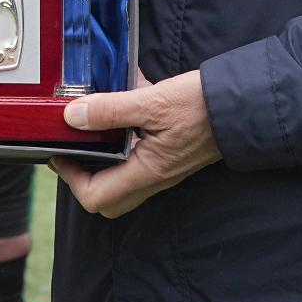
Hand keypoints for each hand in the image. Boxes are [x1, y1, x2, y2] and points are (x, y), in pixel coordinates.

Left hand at [50, 69, 222, 218]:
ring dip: (100, 164)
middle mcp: (154, 178)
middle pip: (107, 200)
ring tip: (88, 133)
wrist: (242, 105)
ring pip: (121, 184)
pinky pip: (136, 164)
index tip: (60, 153)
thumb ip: (111, 110)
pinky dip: (120, 148)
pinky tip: (117, 119)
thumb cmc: (201, 105)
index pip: (96, 198)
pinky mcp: (168, 157)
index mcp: (147, 171)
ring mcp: (162, 170)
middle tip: (71, 148)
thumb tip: (72, 117)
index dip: (71, 179)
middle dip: (82, 178)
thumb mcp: (152, 101)